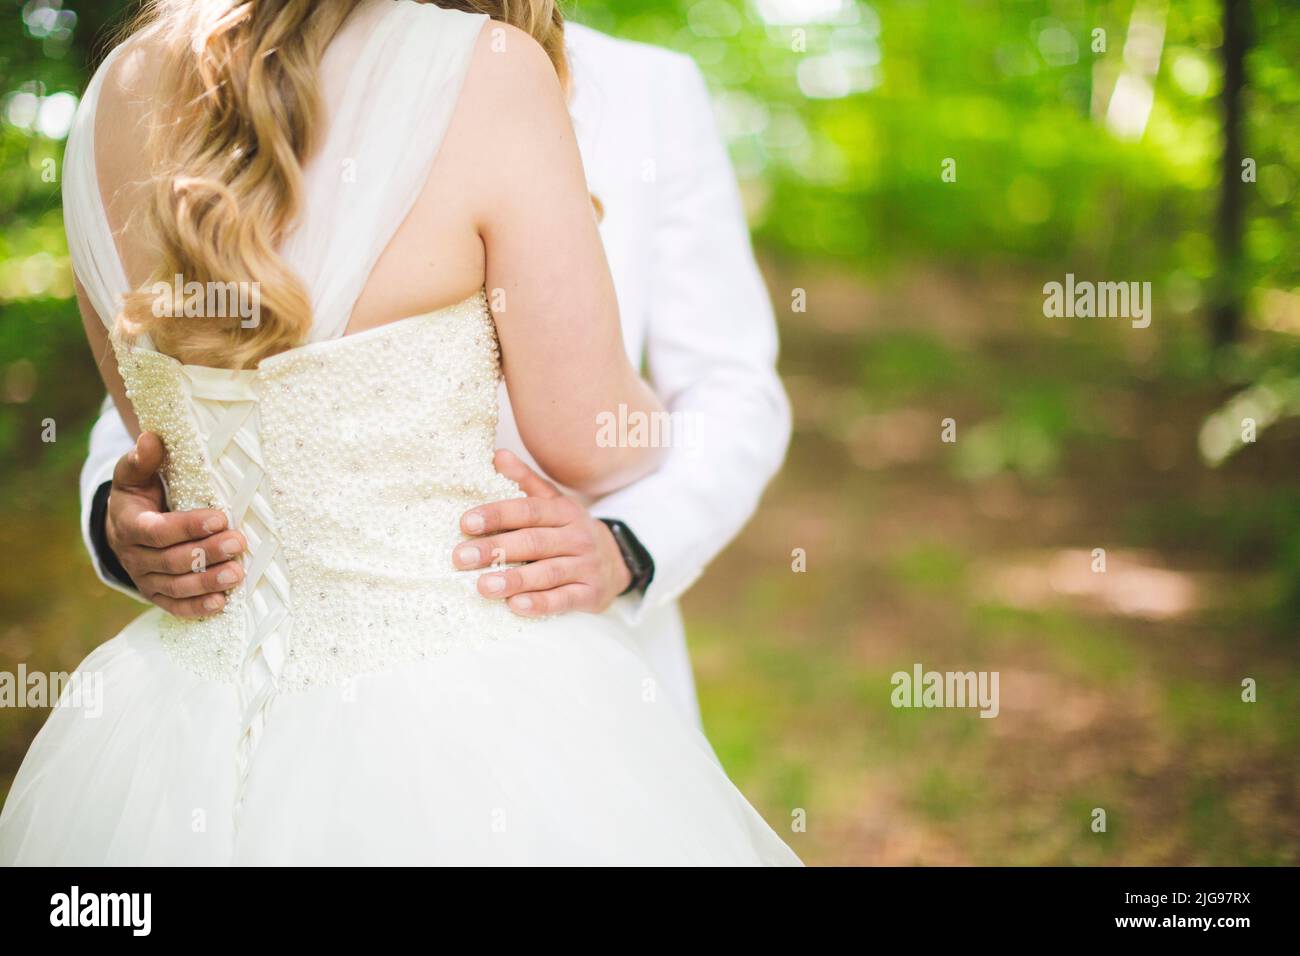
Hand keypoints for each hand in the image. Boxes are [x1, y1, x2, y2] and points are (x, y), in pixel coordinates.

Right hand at [106, 432, 245, 616]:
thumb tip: (151, 439)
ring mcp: (145, 579)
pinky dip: (197, 607)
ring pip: (176, 586)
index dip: (187, 526)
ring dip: (207, 581)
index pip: (157, 531)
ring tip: (237, 573)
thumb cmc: (139, 496)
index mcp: (129, 525)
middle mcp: (134, 556)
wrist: (125, 528)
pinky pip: (175, 606)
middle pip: (171, 560)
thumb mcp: (135, 476)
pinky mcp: (156, 595)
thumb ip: (142, 460)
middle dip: (206, 552)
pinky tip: (220, 603)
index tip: (219, 518)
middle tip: (238, 542)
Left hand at [455, 450, 631, 615]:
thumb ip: (526, 481)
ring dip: (515, 579)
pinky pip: (564, 599)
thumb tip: (497, 455)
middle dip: (496, 549)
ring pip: (548, 573)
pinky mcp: (590, 594)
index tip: (466, 522)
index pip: (528, 510)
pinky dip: (541, 603)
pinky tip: (516, 606)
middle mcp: (576, 537)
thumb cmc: (571, 532)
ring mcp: (585, 566)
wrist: (617, 562)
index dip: (497, 515)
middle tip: (461, 557)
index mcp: (564, 512)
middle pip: (534, 541)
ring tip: (483, 586)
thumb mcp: (554, 503)